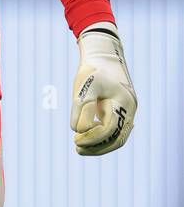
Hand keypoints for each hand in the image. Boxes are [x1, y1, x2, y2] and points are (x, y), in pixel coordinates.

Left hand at [70, 22, 136, 155]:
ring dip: (99, 147)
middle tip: (76, 147)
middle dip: (96, 146)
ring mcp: (129, 113)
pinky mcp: (123, 115)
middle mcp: (130, 109)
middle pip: (117, 138)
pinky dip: (102, 141)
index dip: (91, 136)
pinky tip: (87, 142)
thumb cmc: (93, 70)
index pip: (109, 128)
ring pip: (118, 139)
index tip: (75, 137)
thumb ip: (82, 107)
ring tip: (79, 148)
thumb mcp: (85, 85)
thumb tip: (79, 131)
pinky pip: (116, 134)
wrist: (105, 57)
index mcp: (122, 101)